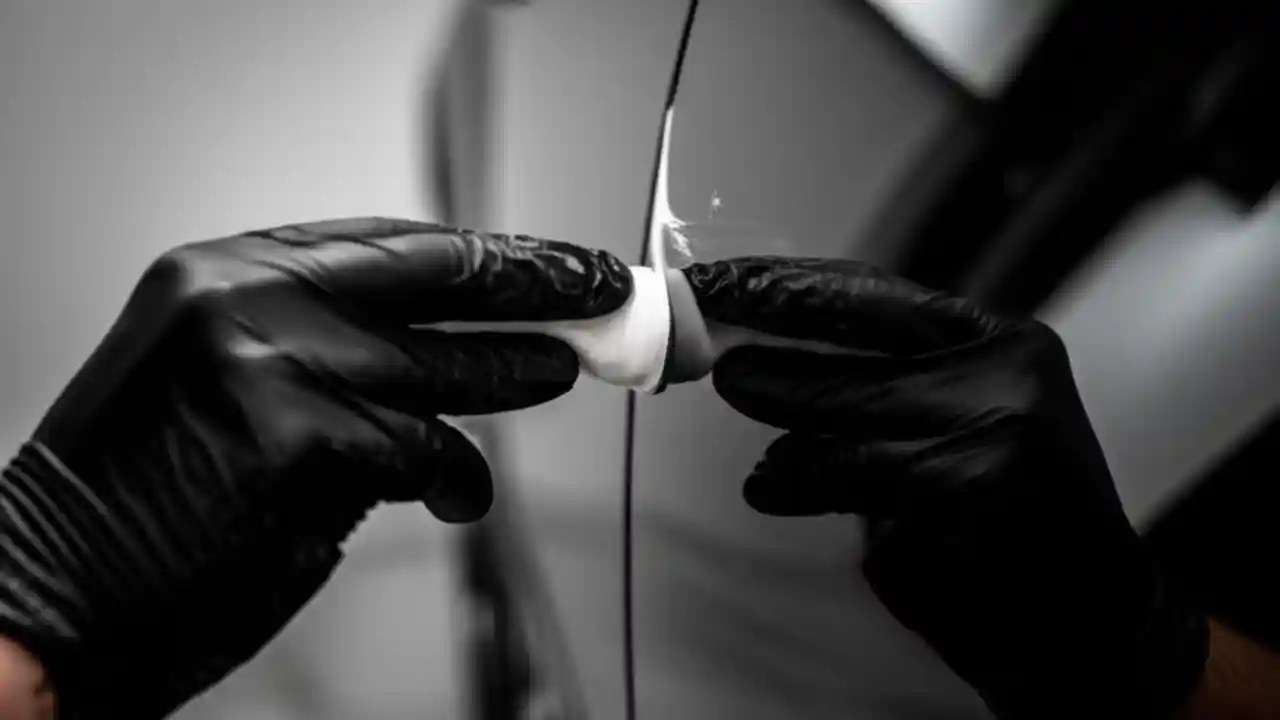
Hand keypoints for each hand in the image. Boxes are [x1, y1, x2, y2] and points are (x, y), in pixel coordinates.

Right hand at [0, 218, 630, 717]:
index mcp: (223, 273)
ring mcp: (276, 371)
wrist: (61, 596)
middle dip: (535, 289)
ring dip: (512, 384)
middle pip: (436, 283)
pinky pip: (424, 456)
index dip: (489, 252)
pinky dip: (454, 481)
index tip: (554, 262)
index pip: (390, 244)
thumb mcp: (221, 376)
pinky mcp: (306, 449)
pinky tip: (451, 494)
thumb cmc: (145, 497)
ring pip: (443, 375)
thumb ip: (326, 340)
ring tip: (551, 378)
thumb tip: (448, 335)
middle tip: (596, 297)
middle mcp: (246, 305)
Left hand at [685, 256, 1207, 718]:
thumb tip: (774, 368)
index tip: (728, 286)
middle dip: (777, 377)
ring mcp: (993, 448)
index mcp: (1003, 341)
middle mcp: (1006, 382)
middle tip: (724, 377)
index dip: (789, 289)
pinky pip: (865, 507)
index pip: (876, 296)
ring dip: (790, 456)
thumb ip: (888, 382)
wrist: (1093, 612)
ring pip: (854, 443)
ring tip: (761, 473)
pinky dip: (812, 499)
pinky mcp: (973, 514)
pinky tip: (780, 495)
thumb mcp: (971, 414)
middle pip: (858, 372)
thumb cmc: (1022, 510)